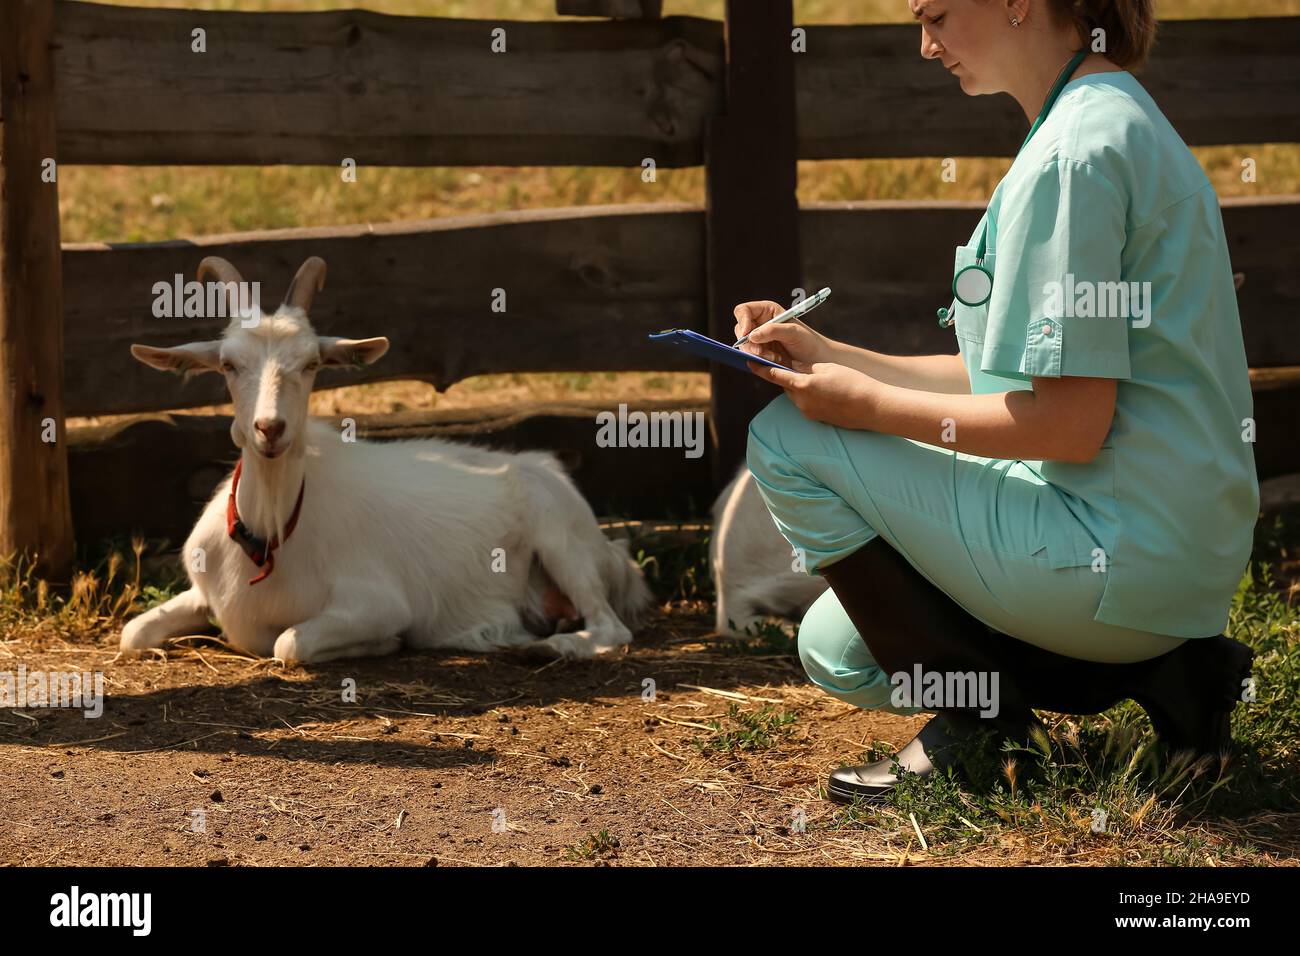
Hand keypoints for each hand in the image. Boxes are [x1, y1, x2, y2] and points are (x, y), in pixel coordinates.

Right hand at [732, 301, 835, 367]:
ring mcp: (759, 339)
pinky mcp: (760, 354)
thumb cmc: (809, 341)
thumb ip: (772, 330)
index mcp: (767, 311)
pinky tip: (774, 360)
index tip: (748, 335)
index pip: (743, 311)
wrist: (817, 360)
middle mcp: (761, 323)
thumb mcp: (793, 332)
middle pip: (740, 330)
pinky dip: (759, 360)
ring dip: (756, 353)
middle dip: (749, 343)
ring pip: (744, 345)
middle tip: (761, 352)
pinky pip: (750, 356)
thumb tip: (751, 336)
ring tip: (775, 357)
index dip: (742, 321)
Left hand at [747, 357, 880, 429]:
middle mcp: (801, 401)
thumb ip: (806, 367)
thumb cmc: (853, 383)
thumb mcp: (827, 367)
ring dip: (798, 385)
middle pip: (785, 385)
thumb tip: (793, 366)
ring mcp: (808, 412)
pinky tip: (823, 390)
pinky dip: (808, 395)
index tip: (749, 361)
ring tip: (815, 378)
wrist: (872, 408)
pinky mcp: (816, 418)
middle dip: (785, 375)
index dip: (760, 368)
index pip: (774, 375)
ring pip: (795, 395)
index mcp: (802, 385)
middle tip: (790, 364)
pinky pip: (805, 404)